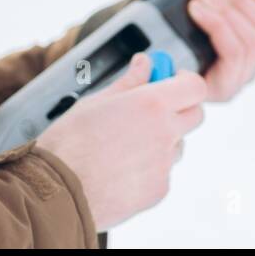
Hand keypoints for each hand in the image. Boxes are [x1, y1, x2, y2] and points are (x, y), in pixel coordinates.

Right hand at [36, 52, 205, 230]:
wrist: (59, 191)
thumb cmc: (70, 143)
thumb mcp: (96, 101)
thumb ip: (129, 81)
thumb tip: (144, 64)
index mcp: (151, 104)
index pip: (194, 86)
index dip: (185, 80)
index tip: (172, 78)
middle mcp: (165, 133)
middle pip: (195, 115)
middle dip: (180, 108)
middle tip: (154, 107)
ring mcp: (165, 164)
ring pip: (177, 145)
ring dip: (163, 139)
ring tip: (125, 144)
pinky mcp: (159, 190)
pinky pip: (163, 171)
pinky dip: (149, 167)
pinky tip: (121, 167)